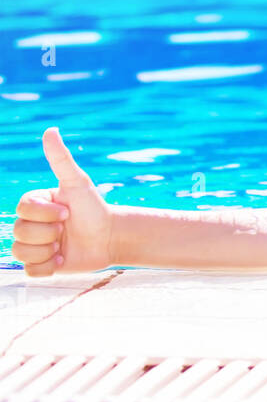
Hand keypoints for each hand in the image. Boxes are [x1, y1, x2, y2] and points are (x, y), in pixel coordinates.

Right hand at [11, 127, 115, 275]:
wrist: (111, 236)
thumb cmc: (94, 207)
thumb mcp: (78, 183)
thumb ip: (61, 160)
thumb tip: (50, 130)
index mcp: (34, 204)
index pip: (22, 210)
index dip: (45, 214)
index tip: (67, 213)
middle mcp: (30, 224)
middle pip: (19, 232)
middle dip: (49, 233)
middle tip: (67, 229)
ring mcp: (35, 245)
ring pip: (20, 252)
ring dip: (46, 251)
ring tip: (64, 245)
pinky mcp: (42, 265)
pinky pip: (29, 271)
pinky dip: (46, 268)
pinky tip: (62, 260)